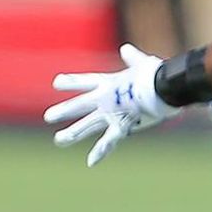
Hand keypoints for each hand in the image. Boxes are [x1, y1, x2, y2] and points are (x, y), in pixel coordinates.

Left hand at [45, 43, 175, 166]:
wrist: (163, 87)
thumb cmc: (155, 74)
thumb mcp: (142, 63)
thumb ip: (132, 58)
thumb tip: (127, 49)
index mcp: (108, 82)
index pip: (84, 81)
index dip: (70, 82)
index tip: (56, 83)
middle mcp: (104, 98)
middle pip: (78, 105)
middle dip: (63, 110)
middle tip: (48, 117)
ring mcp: (110, 113)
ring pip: (86, 126)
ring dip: (72, 133)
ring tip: (59, 140)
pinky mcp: (121, 126)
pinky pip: (109, 141)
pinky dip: (101, 152)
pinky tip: (90, 162)